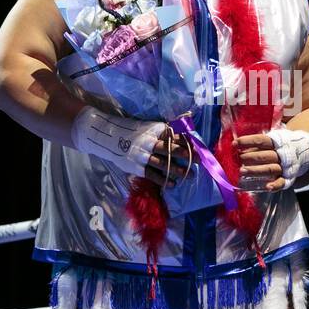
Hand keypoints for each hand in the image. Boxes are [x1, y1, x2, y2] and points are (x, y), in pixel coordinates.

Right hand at [69, 106, 188, 186]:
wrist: (108, 136)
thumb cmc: (132, 131)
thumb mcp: (148, 126)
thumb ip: (164, 130)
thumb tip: (185, 124)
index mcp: (154, 130)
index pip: (174, 136)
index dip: (187, 142)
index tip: (199, 147)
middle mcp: (149, 142)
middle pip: (171, 149)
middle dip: (187, 155)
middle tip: (199, 160)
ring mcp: (143, 155)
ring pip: (164, 163)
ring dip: (178, 170)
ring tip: (190, 175)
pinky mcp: (137, 166)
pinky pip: (152, 174)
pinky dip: (163, 180)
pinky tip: (173, 184)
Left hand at [233, 133, 285, 190]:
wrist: (302, 150)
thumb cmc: (279, 146)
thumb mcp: (270, 140)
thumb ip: (256, 144)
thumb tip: (237, 146)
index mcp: (276, 142)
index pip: (260, 140)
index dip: (247, 141)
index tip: (235, 143)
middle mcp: (280, 154)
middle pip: (264, 155)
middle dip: (249, 157)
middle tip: (238, 159)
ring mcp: (284, 167)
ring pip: (269, 169)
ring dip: (256, 171)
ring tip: (242, 171)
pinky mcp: (287, 177)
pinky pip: (282, 182)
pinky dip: (275, 185)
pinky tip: (267, 187)